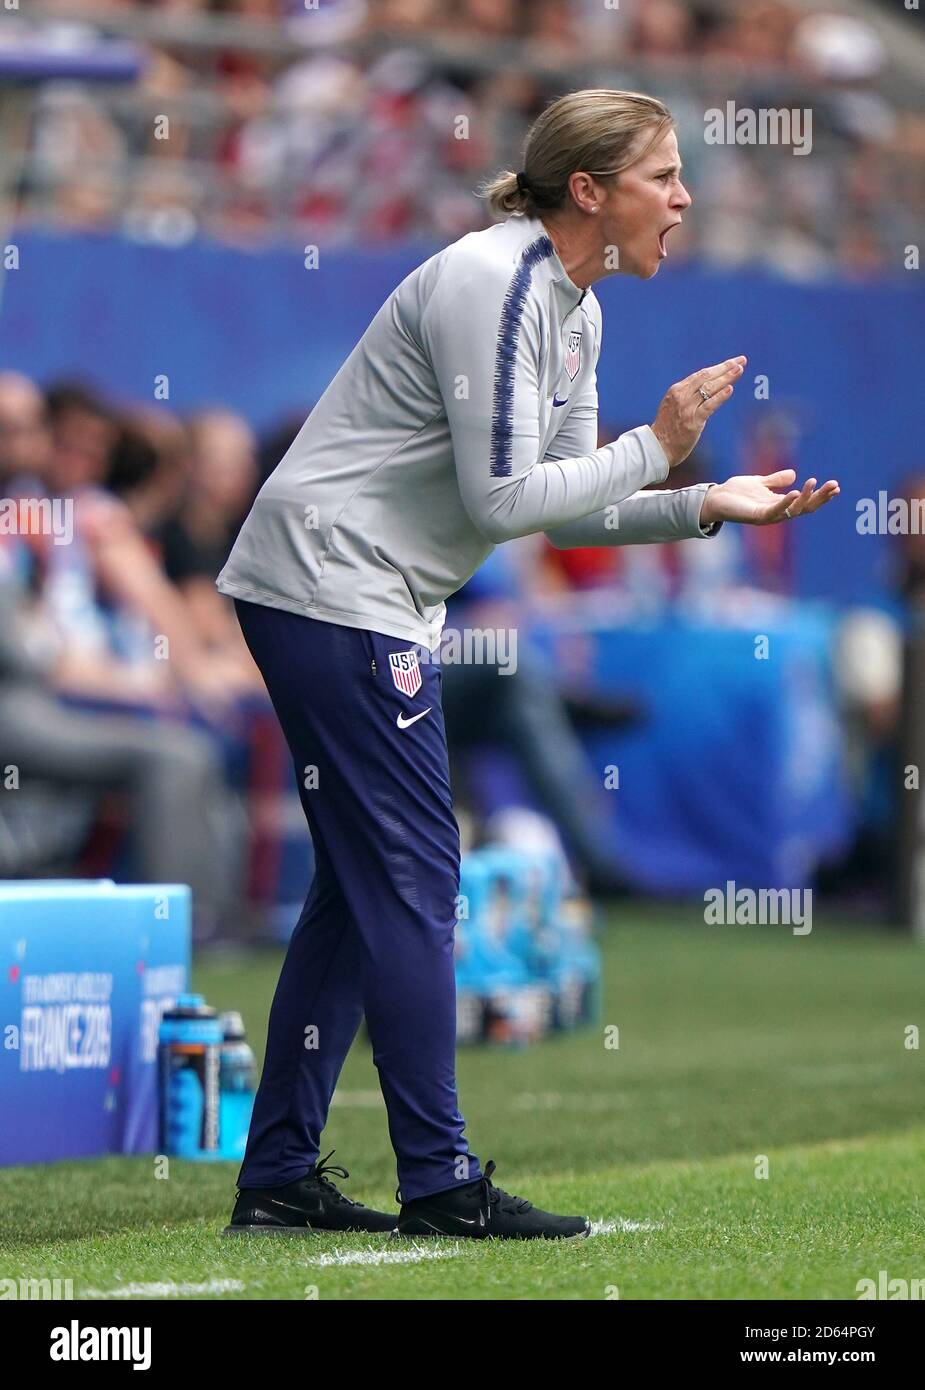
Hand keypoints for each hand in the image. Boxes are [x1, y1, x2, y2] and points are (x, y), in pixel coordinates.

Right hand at [651, 356, 746, 466]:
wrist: (658, 447)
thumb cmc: (667, 428)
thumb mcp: (673, 405)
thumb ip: (688, 395)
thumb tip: (708, 387)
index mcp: (677, 390)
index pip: (701, 374)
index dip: (718, 367)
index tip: (733, 362)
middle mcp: (682, 396)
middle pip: (706, 377)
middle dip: (725, 367)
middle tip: (741, 360)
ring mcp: (687, 408)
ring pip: (709, 389)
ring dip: (726, 378)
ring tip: (739, 370)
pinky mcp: (693, 421)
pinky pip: (709, 406)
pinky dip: (720, 397)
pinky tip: (730, 389)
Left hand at [699, 469, 839, 526]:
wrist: (715, 498)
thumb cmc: (735, 492)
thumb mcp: (760, 482)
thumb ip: (776, 480)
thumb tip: (794, 474)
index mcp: (779, 504)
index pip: (805, 502)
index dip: (820, 495)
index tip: (835, 486)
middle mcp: (777, 512)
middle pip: (805, 508)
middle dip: (820, 497)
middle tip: (834, 486)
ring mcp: (768, 516)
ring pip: (793, 510)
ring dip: (805, 498)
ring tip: (814, 483)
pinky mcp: (757, 516)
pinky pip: (775, 511)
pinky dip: (785, 503)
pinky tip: (794, 492)